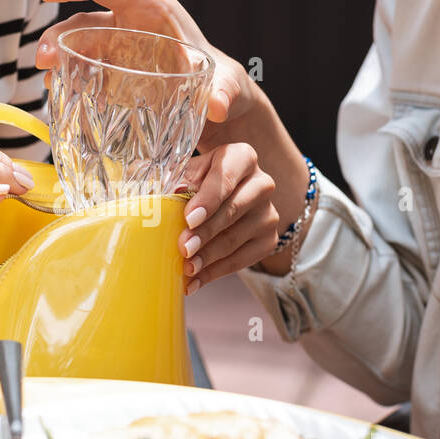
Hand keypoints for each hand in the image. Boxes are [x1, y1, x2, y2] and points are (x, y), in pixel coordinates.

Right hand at [36, 0, 253, 131]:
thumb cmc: (223, 79)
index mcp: (151, 8)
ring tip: (47, 83)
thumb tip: (218, 108)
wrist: (215, 100)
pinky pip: (84, 74)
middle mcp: (128, 23)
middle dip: (58, 37)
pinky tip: (60, 97)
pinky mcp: (112, 75)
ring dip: (58, 61)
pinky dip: (69, 83)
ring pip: (78, 47)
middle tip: (44, 61)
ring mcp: (117, 49)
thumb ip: (225, 90)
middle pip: (83, 21)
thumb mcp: (229, 82)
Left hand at [174, 143, 277, 292]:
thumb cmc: (202, 180)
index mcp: (242, 158)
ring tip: (186, 269)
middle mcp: (262, 184)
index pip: (225, 179)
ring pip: (235, 239)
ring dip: (207, 258)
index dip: (207, 200)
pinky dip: (215, 272)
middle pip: (231, 212)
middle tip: (183, 249)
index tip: (189, 219)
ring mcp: (269, 214)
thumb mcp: (191, 172)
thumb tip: (170, 195)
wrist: (228, 194)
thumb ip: (180, 180)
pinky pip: (241, 260)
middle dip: (204, 234)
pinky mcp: (269, 240)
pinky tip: (196, 281)